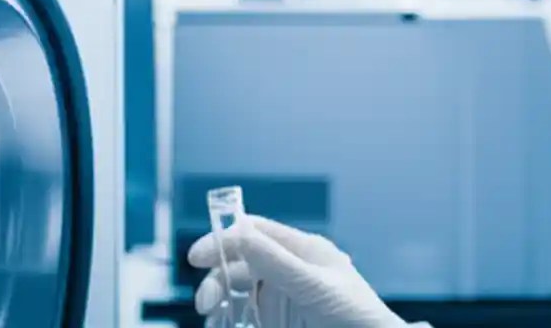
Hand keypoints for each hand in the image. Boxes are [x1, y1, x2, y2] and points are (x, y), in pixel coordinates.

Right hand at [188, 215, 414, 327]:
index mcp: (302, 250)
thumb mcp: (312, 286)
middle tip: (206, 304)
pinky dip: (233, 318)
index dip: (224, 238)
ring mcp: (286, 297)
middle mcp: (290, 270)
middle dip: (218, 278)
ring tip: (213, 317)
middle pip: (241, 264)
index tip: (197, 257)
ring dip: (222, 301)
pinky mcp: (281, 321)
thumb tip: (238, 232)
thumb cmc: (354, 316)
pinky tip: (225, 325)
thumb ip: (275, 261)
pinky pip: (248, 315)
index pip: (255, 232)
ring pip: (241, 292)